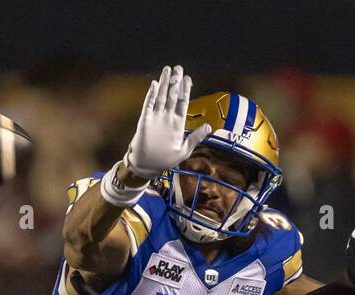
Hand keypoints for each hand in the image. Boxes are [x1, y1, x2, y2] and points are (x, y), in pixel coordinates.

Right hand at [124, 65, 211, 179]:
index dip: (186, 90)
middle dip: (175, 82)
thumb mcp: (184, 149)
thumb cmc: (165, 160)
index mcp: (177, 123)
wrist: (147, 167)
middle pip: (172, 96)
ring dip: (164, 83)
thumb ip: (195, 137)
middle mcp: (167, 118)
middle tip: (178, 68)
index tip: (188, 78)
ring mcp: (156, 118)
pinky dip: (151, 95)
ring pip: (161, 97)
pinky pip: (148, 105)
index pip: (183, 103)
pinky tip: (155, 84)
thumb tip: (209, 126)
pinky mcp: (145, 121)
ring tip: (168, 70)